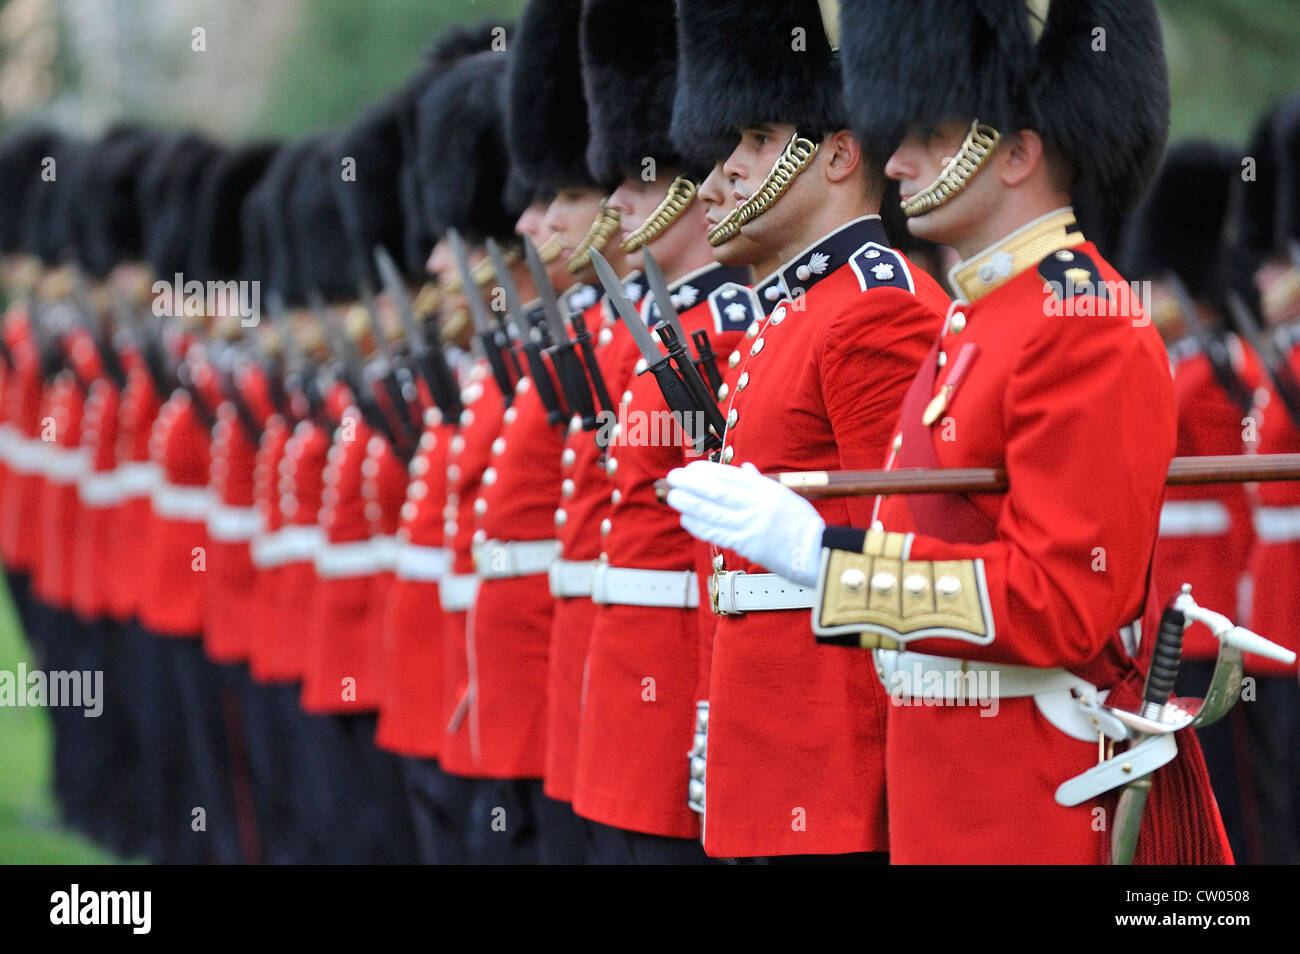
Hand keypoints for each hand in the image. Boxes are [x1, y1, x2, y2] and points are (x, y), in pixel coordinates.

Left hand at [665, 460, 824, 586]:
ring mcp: (751, 526)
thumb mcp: (784, 496)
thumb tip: (745, 469)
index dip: (708, 471)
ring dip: (691, 504)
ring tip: (674, 497)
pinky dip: (700, 527)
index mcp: (767, 490)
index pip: (732, 476)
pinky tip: (687, 519)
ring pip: (714, 512)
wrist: (817, 552)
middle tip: (674, 477)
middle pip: (718, 492)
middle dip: (693, 484)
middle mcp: (757, 505)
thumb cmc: (802, 524)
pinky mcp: (748, 545)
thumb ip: (761, 483)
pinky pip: (719, 534)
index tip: (692, 468)